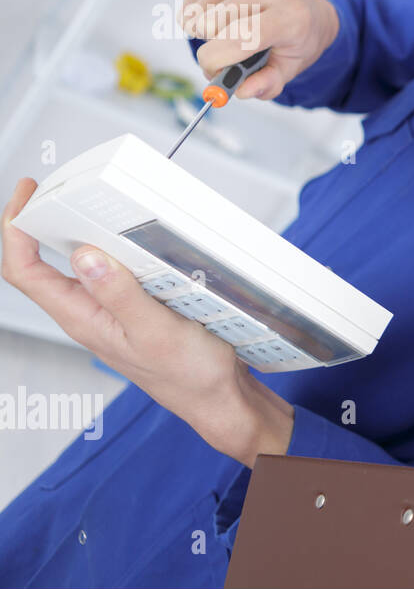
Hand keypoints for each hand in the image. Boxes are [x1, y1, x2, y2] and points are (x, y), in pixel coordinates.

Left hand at [0, 178, 293, 466]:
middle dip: (40, 223)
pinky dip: (115, 248)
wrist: (219, 399)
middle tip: (55, 189)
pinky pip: (112, 272)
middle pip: (41, 264)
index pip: (25, 271)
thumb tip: (84, 255)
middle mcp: (89, 314)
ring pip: (77, 267)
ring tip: (91, 206)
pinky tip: (135, 238)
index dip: (16, 229)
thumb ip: (120, 293)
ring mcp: (110, 312)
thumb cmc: (190, 376)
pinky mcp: (134, 309)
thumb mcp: (156, 332)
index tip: (28, 194)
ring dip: (79, 234)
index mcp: (83, 319)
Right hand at [179, 0, 340, 100]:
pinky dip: (197, 11)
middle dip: (209, 48)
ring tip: (227, 34)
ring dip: (203, 29)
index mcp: (293, 17)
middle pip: (212, 22)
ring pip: (198, 10)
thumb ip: (267, 84)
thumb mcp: (290, 69)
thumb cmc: (297, 41)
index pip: (242, 36)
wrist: (311, 10)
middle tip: (225, 56)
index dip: (216, 58)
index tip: (212, 71)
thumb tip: (241, 91)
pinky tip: (217, 16)